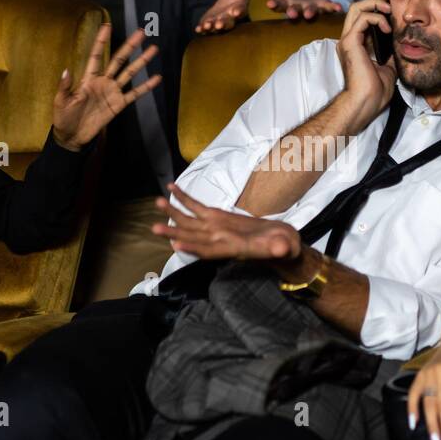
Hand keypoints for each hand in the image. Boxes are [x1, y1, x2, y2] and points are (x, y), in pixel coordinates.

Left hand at [51, 23, 160, 150]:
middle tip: (141, 32)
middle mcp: (102, 81)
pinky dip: (146, 87)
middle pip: (118, 60)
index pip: (96, 55)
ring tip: (153, 49)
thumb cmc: (64, 118)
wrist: (73, 136)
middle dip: (129, 46)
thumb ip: (64, 86)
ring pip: (129, 73)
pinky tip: (157, 78)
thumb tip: (66, 70)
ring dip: (141, 61)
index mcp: (87, 78)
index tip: (107, 26)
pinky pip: (134, 94)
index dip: (101, 41)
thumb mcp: (60, 101)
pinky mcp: (119, 104)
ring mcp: (112, 92)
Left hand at [152, 182, 301, 260]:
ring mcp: (216, 229)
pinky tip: (172, 189)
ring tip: (158, 202)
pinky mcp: (217, 218)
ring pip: (191, 222)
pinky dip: (185, 199)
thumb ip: (281, 248)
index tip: (177, 244)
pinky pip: (197, 208)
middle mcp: (220, 240)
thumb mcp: (285, 247)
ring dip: (174, 213)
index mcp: (234, 248)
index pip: (211, 251)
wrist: (281, 242)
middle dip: (174, 231)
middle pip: (193, 237)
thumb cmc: (284, 246)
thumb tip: (281, 248)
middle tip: (155, 227)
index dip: (194, 248)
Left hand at [194, 0, 261, 33]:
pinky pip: (205, 29)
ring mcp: (219, 23)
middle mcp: (230, 19)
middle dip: (223, 23)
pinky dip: (201, 29)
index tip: (235, 12)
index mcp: (239, 10)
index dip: (238, 11)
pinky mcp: (210, 25)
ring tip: (207, 25)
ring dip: (211, 27)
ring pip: (216, 27)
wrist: (224, 6)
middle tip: (219, 24)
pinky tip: (197, 29)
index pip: (240, 11)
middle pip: (228, 22)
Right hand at [249, 0, 343, 20]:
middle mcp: (297, 9)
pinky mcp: (323, 7)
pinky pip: (328, 8)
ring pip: (309, 11)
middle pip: (294, 11)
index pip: (278, 5)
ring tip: (309, 15)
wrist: (309, 7)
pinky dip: (334, 7)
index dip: (275, 5)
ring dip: (310, 13)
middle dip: (292, 12)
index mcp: (286, 4)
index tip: (270, 5)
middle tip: (292, 14)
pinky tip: (339, 7)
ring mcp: (310, 9)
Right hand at [335, 0, 396, 128]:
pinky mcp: (350, 42)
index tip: (393, 2)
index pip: (364, 16)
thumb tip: (401, 43)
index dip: (378, 6)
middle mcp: (349, 40)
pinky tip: (387, 27)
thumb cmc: (375, 90)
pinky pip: (361, 18)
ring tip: (389, 8)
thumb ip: (390, 52)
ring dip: (375, 3)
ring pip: (356, 7)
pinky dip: (375, 17)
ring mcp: (347, 40)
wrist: (367, 102)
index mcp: (357, 45)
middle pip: (358, 7)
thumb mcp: (388, 66)